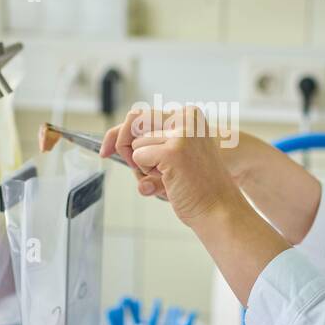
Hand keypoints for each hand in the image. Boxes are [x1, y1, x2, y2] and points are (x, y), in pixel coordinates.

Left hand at [103, 106, 243, 227]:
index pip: (141, 115)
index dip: (119, 132)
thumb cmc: (197, 187)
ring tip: (171, 178)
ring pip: (136, 145)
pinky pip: (138, 158)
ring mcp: (180, 133)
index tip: (105, 149)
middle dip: (128, 148)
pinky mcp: (173, 150)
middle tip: (143, 171)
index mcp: (189, 115)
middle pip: (133, 123)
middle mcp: (186, 118)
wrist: (219, 209)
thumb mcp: (175, 157)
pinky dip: (148, 174)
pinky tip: (171, 181)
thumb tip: (114, 143)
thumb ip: (150, 146)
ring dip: (145, 166)